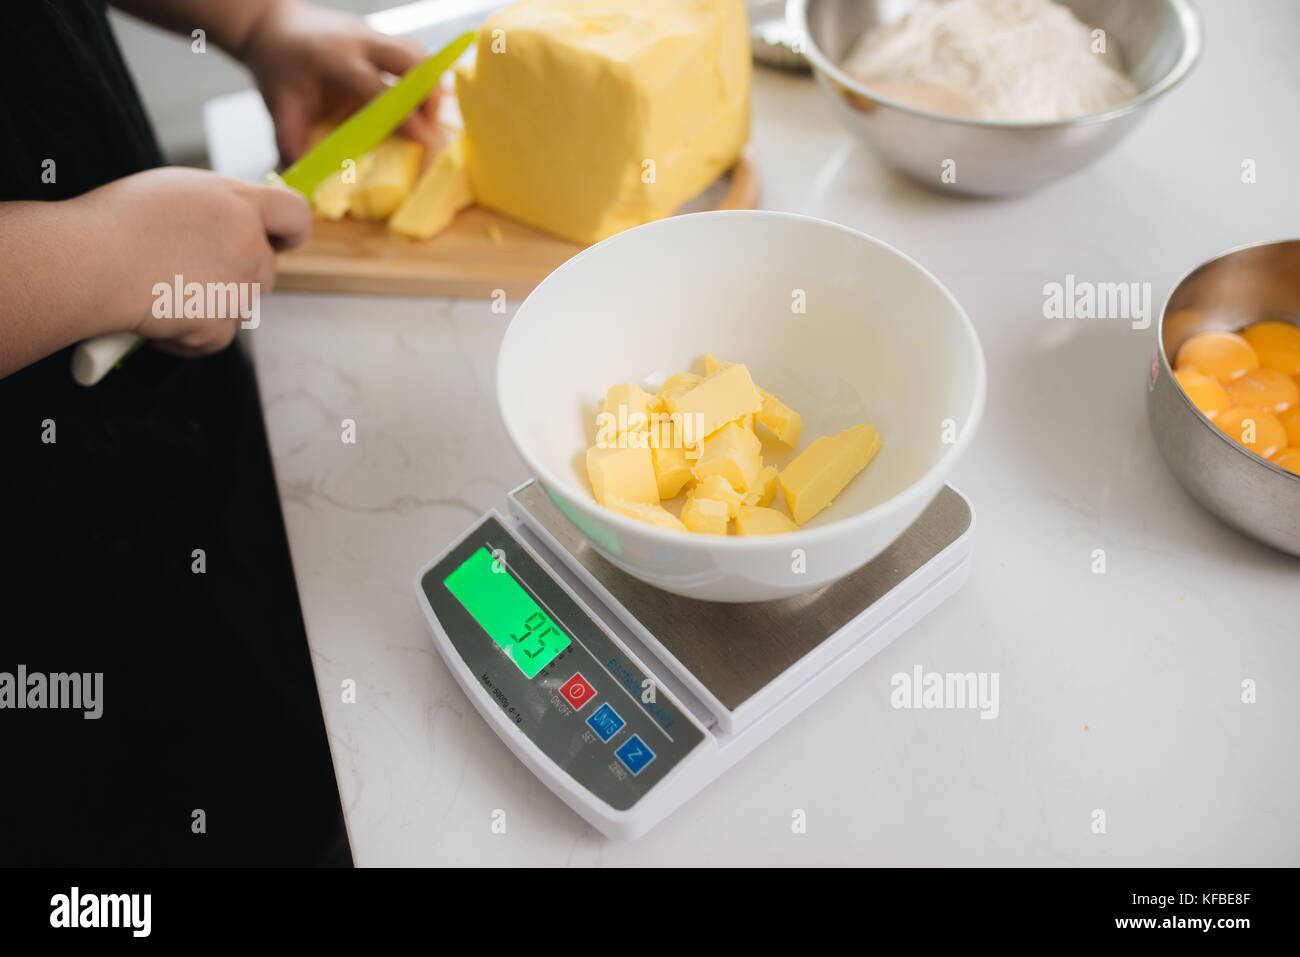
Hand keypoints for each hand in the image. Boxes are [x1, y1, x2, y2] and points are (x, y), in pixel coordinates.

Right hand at [85, 168, 310, 356]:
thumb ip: (221, 206)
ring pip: (240, 302)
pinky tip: (156, 315)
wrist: (87, 262)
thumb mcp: (177, 189)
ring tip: (162, 284)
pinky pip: (215, 337)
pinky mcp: (219, 327)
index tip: (276, 239)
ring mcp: (238, 289)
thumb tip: (238, 220)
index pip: (295, 214)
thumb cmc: (117, 221)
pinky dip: (189, 334)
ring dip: (211, 300)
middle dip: (237, 269)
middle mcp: (247, 245)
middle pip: (265, 266)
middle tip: (187, 264)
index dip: (287, 231)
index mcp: (238, 203)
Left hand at [240, 0, 439, 166]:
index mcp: (334, 60)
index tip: (423, 138)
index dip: (404, 113)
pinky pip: (411, 52)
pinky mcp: (378, 35)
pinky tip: (418, 99)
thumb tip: (307, 182)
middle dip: (429, 93)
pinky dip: (421, 75)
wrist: (272, 24)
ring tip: (427, 115)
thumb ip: (292, 142)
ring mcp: (371, 33)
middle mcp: (358, 40)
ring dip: (429, 83)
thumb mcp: (279, 105)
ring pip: (416, 52)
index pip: (378, 86)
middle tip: (430, 126)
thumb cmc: (277, 66)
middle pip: (411, 58)